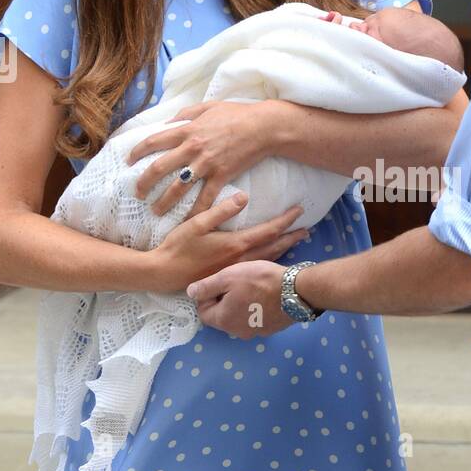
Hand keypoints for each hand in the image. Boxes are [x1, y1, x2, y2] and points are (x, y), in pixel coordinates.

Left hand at [126, 99, 286, 218]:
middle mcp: (192, 149)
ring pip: (178, 188)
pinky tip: (188, 221)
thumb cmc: (237, 114)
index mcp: (186, 130)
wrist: (264, 127)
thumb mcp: (208, 106)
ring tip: (156, 211)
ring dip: (164, 202)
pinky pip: (205, 199)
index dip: (137, 152)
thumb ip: (186, 113)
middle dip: (144, 183)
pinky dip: (195, 212)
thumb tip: (169, 122)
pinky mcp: (221, 176)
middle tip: (137, 193)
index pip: (153, 142)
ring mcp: (206, 165)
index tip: (129, 161)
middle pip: (159, 168)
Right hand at [146, 191, 309, 294]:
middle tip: (308, 229)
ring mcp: (236, 269)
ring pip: (268, 258)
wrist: (163, 273)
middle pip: (274, 246)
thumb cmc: (178, 246)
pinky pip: (258, 265)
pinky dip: (271, 257)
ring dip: (284, 248)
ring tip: (295, 241)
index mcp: (236, 244)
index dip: (286, 220)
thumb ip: (221, 210)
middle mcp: (241, 258)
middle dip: (292, 237)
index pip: (269, 231)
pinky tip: (272, 256)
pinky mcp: (229, 274)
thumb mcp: (197, 223)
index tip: (300, 210)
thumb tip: (245, 197)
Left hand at [186, 260, 292, 338]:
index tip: (219, 282)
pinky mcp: (270, 329)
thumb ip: (206, 287)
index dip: (207, 296)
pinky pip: (254, 319)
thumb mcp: (228, 277)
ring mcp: (255, 333)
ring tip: (251, 287)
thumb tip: (190, 293)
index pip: (203, 312)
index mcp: (223, 320)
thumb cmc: (259, 281)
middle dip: (223, 300)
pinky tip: (264, 296)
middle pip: (221, 316)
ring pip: (238, 317)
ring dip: (239, 304)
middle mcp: (237, 332)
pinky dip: (254, 309)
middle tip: (235, 282)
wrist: (296, 290)